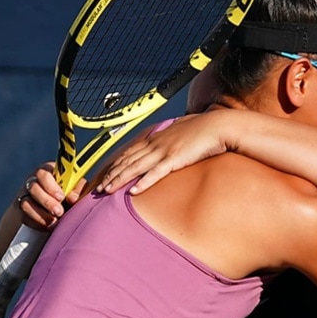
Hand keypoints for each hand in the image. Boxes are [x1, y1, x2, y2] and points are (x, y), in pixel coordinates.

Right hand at [15, 162, 85, 230]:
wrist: (56, 208)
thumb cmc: (70, 193)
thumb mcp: (76, 189)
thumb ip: (77, 190)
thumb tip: (73, 198)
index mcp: (48, 172)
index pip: (44, 173)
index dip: (51, 186)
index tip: (61, 197)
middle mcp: (34, 181)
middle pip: (34, 188)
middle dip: (47, 202)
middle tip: (59, 212)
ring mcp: (25, 195)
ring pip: (26, 203)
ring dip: (41, 214)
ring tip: (54, 221)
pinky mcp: (21, 210)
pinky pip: (24, 216)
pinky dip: (37, 222)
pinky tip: (48, 226)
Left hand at [95, 111, 235, 194]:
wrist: (218, 126)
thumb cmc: (204, 129)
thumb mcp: (182, 132)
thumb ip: (172, 139)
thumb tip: (169, 143)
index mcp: (157, 137)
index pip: (130, 152)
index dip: (115, 164)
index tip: (105, 173)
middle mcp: (156, 143)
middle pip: (127, 160)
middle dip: (111, 174)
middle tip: (98, 187)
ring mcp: (164, 151)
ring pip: (135, 167)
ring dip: (119, 179)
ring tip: (107, 190)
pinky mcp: (175, 159)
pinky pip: (155, 173)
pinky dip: (143, 182)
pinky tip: (133, 191)